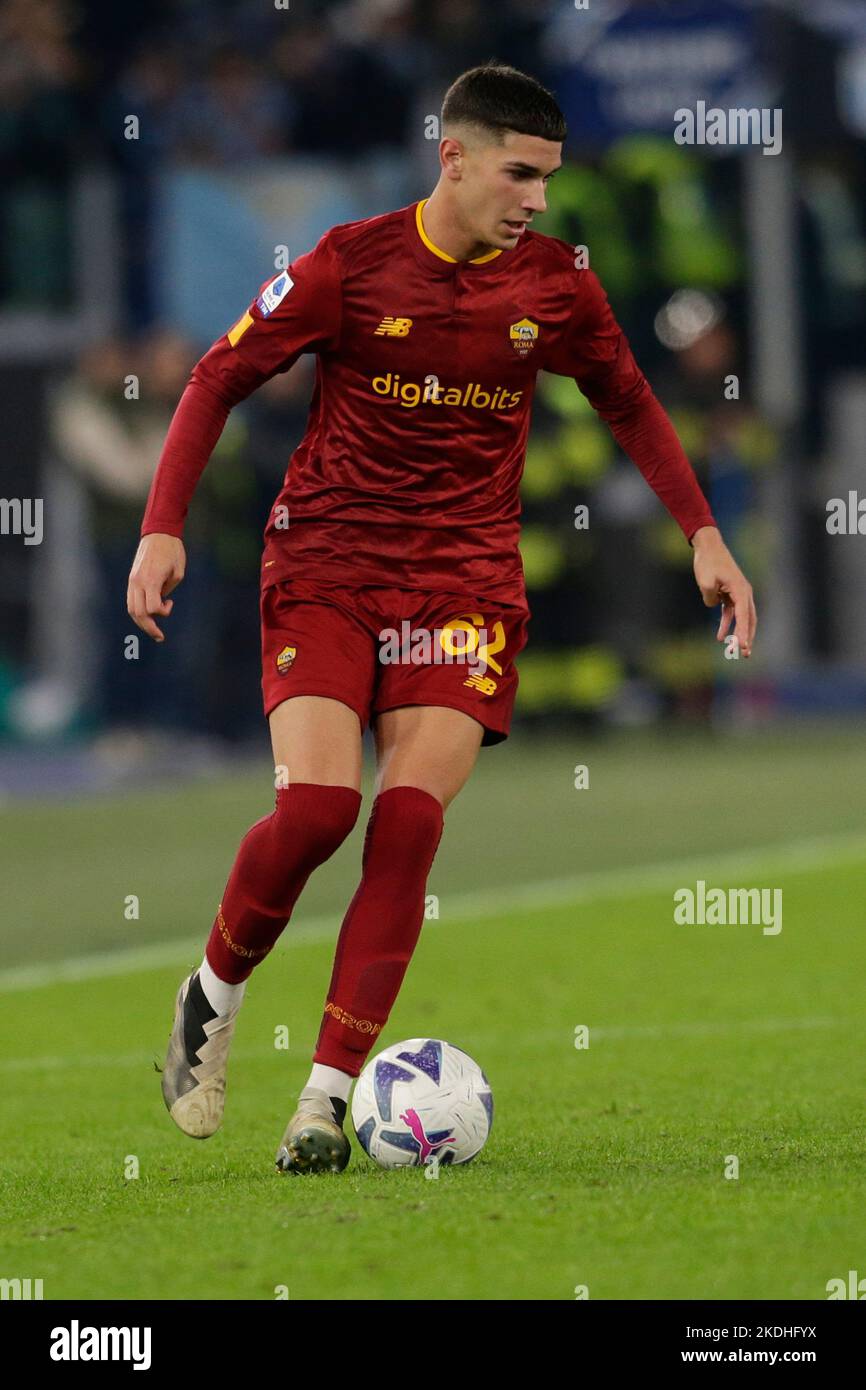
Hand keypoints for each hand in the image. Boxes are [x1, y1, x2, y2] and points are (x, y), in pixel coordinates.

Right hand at [127, 533, 185, 642]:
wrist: (158, 533)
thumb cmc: (172, 551)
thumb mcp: (177, 572)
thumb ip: (167, 590)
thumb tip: (160, 601)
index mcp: (151, 580)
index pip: (151, 608)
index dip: (162, 612)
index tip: (170, 603)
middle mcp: (138, 582)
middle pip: (138, 613)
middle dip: (149, 628)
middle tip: (160, 637)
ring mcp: (132, 581)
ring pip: (131, 609)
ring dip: (141, 622)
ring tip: (153, 629)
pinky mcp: (131, 579)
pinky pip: (131, 600)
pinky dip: (138, 611)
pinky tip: (147, 614)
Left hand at [691, 526, 755, 657]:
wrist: (709, 547)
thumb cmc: (708, 562)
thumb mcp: (705, 581)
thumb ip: (710, 597)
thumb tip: (713, 605)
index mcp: (740, 589)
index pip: (744, 616)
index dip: (744, 632)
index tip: (743, 646)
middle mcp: (743, 592)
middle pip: (749, 619)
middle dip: (748, 637)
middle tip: (745, 654)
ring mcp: (738, 593)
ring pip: (742, 618)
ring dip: (739, 633)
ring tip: (735, 650)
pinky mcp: (730, 594)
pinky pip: (731, 613)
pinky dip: (727, 624)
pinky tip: (721, 637)